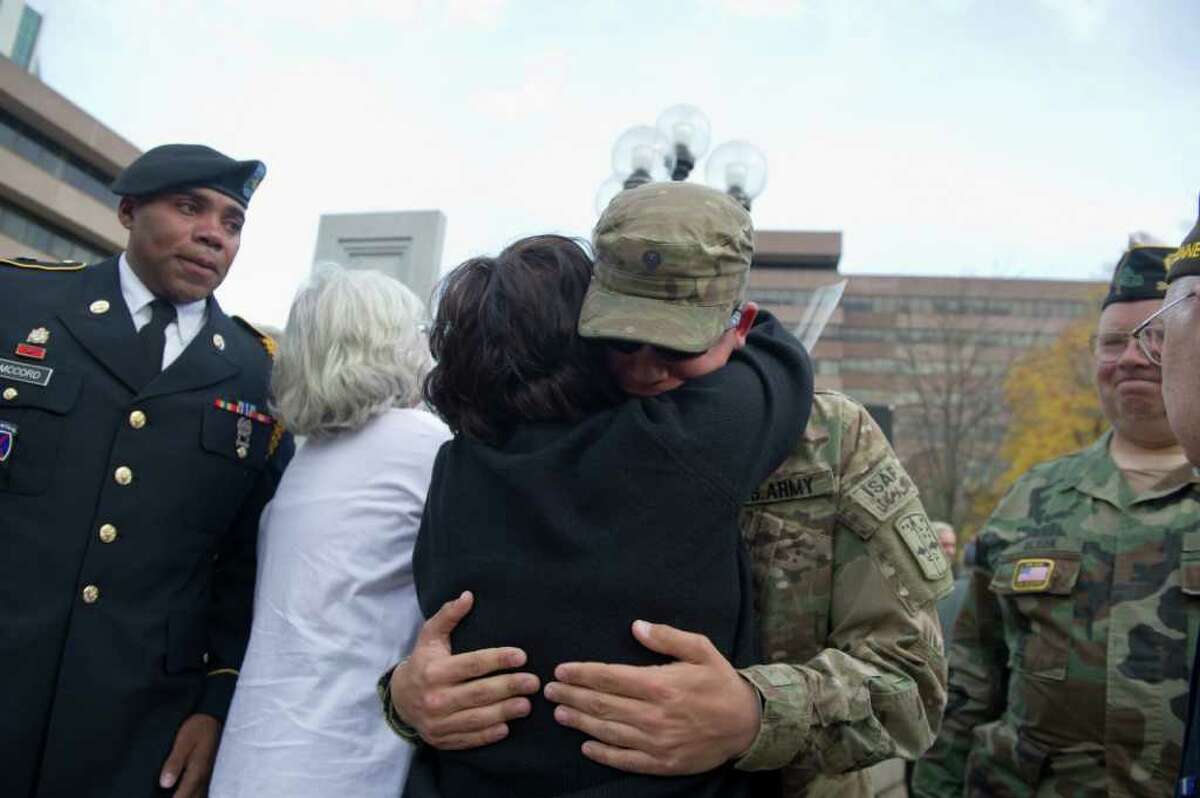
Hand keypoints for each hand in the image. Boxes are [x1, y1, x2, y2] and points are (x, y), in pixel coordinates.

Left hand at [159, 713, 220, 796]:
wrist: (213, 718)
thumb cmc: (197, 728)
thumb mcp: (184, 742)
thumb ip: (174, 763)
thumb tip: (164, 784)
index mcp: (197, 770)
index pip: (182, 796)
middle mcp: (203, 777)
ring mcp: (207, 776)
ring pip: (197, 796)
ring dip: (186, 797)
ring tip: (174, 796)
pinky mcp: (207, 772)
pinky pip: (200, 790)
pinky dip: (190, 794)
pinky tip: (183, 792)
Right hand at [390, 591, 540, 748]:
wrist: (399, 699)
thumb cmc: (422, 662)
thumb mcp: (430, 636)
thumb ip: (448, 615)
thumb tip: (468, 595)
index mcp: (434, 671)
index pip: (472, 664)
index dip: (498, 659)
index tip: (522, 656)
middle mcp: (434, 698)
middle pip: (478, 693)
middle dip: (509, 687)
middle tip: (533, 682)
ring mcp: (436, 722)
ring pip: (475, 718)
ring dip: (504, 712)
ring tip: (527, 705)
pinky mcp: (440, 739)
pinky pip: (468, 738)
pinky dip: (487, 735)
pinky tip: (507, 727)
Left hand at [544, 620, 760, 774]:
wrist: (747, 724)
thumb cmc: (721, 682)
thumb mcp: (701, 649)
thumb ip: (666, 637)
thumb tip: (635, 625)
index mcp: (660, 685)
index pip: (609, 677)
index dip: (581, 674)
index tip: (560, 671)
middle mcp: (653, 715)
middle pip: (602, 704)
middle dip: (571, 696)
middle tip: (549, 691)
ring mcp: (656, 742)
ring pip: (608, 731)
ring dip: (580, 721)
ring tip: (560, 713)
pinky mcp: (662, 763)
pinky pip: (625, 760)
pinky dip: (602, 753)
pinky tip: (586, 745)